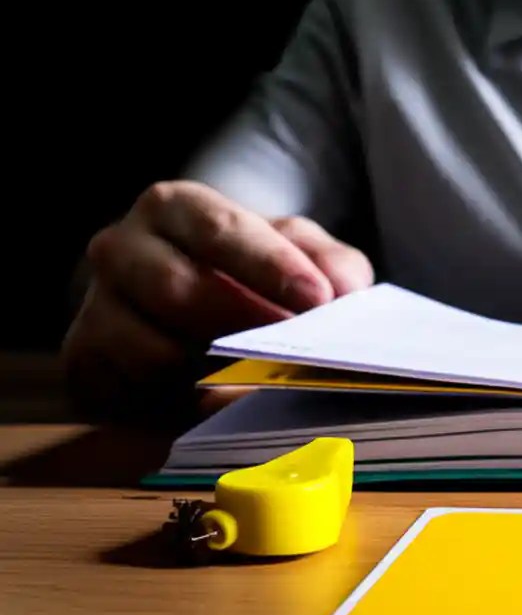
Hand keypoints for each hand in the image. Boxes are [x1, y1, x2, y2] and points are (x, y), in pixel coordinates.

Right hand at [62, 181, 373, 420]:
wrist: (181, 309)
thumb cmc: (247, 273)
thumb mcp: (296, 254)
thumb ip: (328, 263)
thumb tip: (345, 291)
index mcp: (176, 208)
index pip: (220, 231)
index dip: (270, 266)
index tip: (318, 299)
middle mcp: (122, 249)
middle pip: (178, 289)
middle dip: (243, 324)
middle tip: (294, 349)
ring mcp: (97, 306)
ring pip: (151, 349)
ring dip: (211, 374)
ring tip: (262, 385)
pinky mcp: (84, 361)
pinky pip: (130, 391)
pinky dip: (177, 405)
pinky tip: (216, 406)